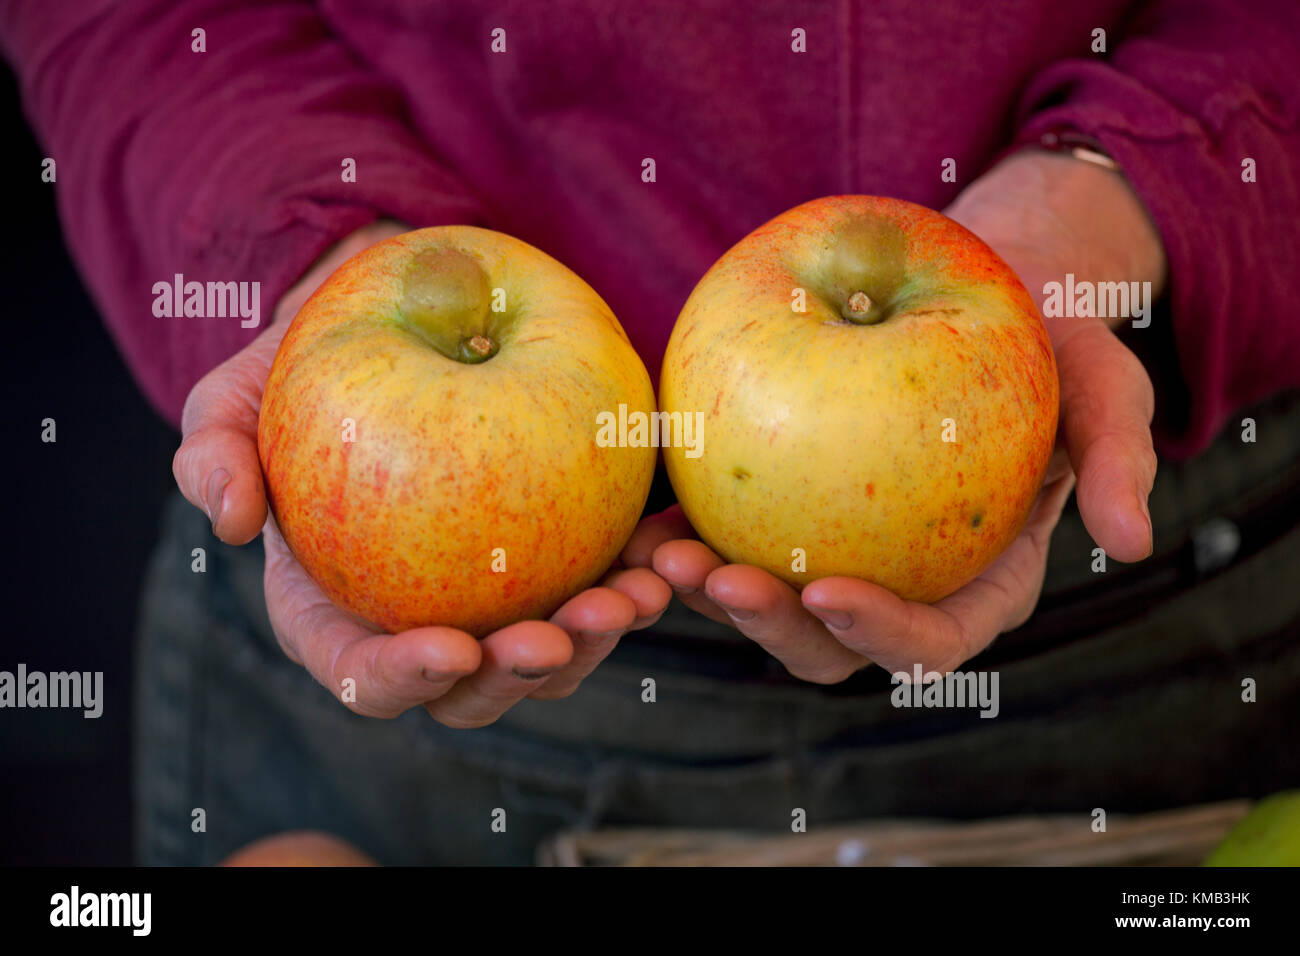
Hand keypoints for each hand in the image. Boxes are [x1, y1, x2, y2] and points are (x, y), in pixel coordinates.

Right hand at [173, 219, 669, 723]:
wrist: (392, 326)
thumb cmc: (299, 376)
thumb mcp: (233, 399)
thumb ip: (213, 453)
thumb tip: (234, 522)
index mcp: (339, 615)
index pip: (366, 675)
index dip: (406, 679)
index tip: (449, 647)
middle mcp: (424, 620)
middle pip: (477, 689)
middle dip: (520, 675)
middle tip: (558, 634)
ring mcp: (499, 595)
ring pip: (558, 651)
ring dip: (599, 637)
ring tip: (635, 593)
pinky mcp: (561, 552)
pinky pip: (606, 578)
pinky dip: (640, 571)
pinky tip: (668, 547)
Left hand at [625, 151, 1166, 679]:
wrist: (985, 288)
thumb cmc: (1052, 340)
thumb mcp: (1105, 382)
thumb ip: (1117, 457)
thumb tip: (1134, 543)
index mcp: (979, 582)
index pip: (931, 638)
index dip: (880, 634)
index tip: (828, 591)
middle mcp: (900, 581)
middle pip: (829, 644)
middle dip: (771, 628)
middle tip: (720, 579)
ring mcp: (834, 548)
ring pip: (765, 599)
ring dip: (709, 591)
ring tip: (658, 550)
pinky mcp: (779, 504)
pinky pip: (728, 529)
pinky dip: (685, 531)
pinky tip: (643, 512)